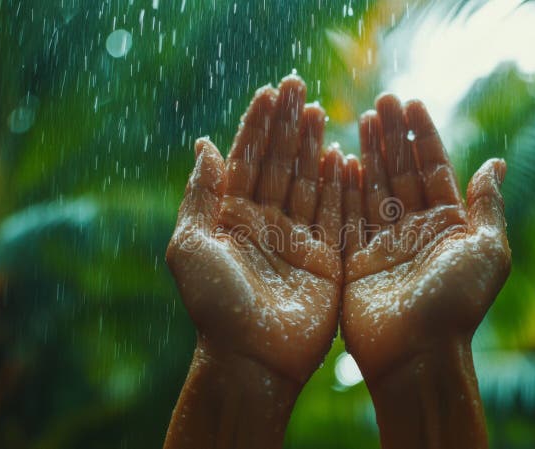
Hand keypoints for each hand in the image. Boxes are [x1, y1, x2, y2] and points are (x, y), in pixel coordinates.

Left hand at [164, 76, 342, 447]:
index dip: (258, 126)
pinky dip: (340, 186)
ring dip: (313, 146)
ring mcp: (297, 240)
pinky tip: (343, 156)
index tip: (271, 92)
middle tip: (298, 86)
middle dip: (287, 126)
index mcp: (230, 219)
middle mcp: (264, 224)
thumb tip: (205, 145)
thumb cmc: (214, 306)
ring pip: (308, 183)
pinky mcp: (325, 259)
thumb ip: (200, 194)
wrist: (251, 360)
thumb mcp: (191, 245)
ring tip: (320, 110)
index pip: (247, 160)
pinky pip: (335, 214)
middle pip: (279, 165)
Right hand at [340, 95, 509, 448]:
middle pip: (402, 173)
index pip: (434, 169)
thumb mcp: (486, 251)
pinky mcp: (357, 260)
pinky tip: (340, 157)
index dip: (423, 136)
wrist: (416, 355)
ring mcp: (385, 244)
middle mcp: (417, 230)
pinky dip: (344, 186)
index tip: (411, 103)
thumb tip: (496, 164)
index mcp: (449, 225)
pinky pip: (349, 215)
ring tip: (362, 117)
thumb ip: (487, 206)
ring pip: (375, 188)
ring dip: (370, 153)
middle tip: (381, 101)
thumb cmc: (456, 304)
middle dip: (393, 137)